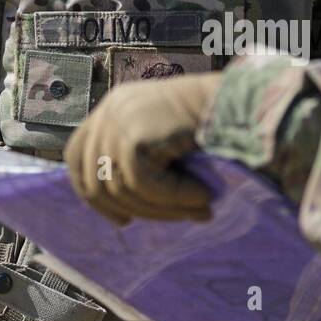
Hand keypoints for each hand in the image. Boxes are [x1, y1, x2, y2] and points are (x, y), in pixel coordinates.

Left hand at [65, 72, 222, 225]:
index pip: (77, 156)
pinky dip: (175, 198)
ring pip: (123, 190)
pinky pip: (145, 186)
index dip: (93, 195)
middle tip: (179, 217)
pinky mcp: (134, 136)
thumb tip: (121, 215)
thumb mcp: (164, 140)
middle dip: (140, 210)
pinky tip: (204, 195)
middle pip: (97, 182)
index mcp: (111, 108)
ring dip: (165, 208)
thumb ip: (138, 164)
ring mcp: (119, 120)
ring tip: (201, 207)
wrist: (244, 101)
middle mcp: (109, 110)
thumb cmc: (213, 123)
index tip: (123, 220)